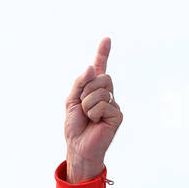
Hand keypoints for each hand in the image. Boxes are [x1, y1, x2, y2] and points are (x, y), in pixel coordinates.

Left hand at [64, 37, 122, 182]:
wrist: (78, 148)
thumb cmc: (75, 127)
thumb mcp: (71, 101)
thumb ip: (80, 82)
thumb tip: (93, 67)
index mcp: (94, 90)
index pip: (100, 68)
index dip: (103, 53)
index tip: (106, 39)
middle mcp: (106, 94)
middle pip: (102, 77)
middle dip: (87, 91)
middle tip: (83, 108)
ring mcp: (113, 104)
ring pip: (101, 91)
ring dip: (88, 104)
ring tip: (88, 117)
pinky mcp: (117, 115)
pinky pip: (103, 104)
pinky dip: (94, 113)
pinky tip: (96, 123)